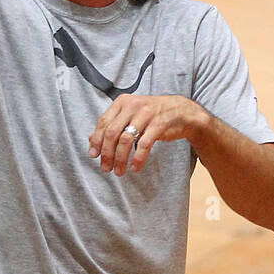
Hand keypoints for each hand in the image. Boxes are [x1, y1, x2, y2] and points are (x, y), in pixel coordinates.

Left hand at [89, 96, 205, 175]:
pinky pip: (144, 145)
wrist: (182, 111)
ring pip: (126, 140)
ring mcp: (146, 114)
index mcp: (123, 102)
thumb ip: (112, 124)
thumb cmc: (152, 114)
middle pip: (112, 133)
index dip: (97, 141)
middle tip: (105, 168)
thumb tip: (91, 140)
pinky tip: (135, 167)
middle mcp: (133, 106)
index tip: (93, 156)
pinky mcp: (159, 124)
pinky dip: (138, 159)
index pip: (103, 122)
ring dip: (120, 159)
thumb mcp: (130, 115)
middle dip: (106, 153)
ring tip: (119, 171)